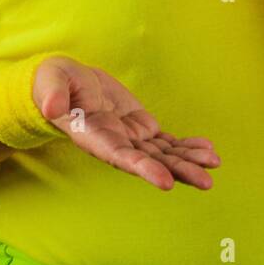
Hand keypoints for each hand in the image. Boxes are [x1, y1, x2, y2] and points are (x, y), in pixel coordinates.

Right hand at [32, 55, 220, 190]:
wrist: (65, 83)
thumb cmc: (53, 84)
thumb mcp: (50, 83)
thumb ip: (53, 95)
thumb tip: (52, 107)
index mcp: (93, 137)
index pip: (120, 157)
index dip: (144, 169)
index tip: (167, 182)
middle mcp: (115, 143)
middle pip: (150, 162)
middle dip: (179, 171)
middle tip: (206, 181)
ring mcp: (130, 137)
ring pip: (163, 154)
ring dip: (188, 160)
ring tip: (213, 163)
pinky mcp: (140, 127)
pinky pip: (166, 141)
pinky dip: (186, 145)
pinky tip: (206, 149)